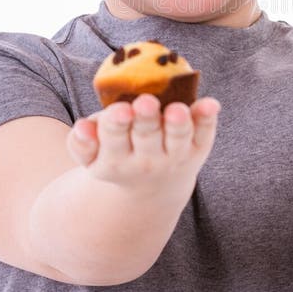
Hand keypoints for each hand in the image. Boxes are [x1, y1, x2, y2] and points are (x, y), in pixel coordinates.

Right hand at [66, 94, 220, 194]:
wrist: (152, 188)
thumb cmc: (117, 155)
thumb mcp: (92, 157)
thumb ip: (81, 142)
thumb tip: (82, 126)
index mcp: (116, 160)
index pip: (114, 140)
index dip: (117, 124)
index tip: (120, 109)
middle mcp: (147, 161)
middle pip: (147, 136)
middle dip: (146, 119)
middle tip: (146, 102)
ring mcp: (175, 156)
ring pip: (178, 137)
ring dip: (178, 124)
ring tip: (178, 110)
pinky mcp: (198, 149)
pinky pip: (205, 132)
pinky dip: (208, 118)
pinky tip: (211, 104)